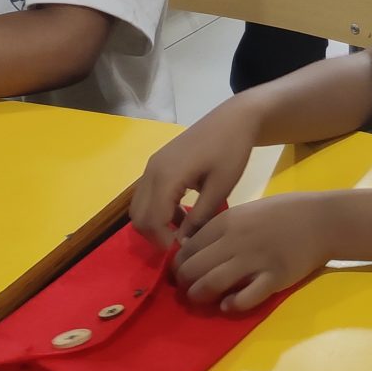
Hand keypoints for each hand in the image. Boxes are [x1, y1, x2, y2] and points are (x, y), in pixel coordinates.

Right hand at [129, 106, 257, 247]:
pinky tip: (183, 214)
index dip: (162, 241)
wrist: (233, 119)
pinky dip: (158, 209)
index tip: (182, 252)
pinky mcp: (158, 163)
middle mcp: (152, 171)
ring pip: (139, 205)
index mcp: (167, 176)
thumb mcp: (221, 187)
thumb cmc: (231, 150)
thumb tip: (185, 243)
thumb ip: (200, 216)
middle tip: (179, 246)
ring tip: (183, 232)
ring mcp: (152, 165)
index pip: (151, 220)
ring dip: (155, 222)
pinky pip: (147, 194)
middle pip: (138, 215)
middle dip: (154, 235)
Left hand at [171, 192, 329, 310]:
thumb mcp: (247, 211)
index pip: (187, 249)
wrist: (323, 220)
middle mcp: (236, 241)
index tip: (181, 273)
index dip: (178, 265)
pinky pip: (244, 299)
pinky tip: (230, 305)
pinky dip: (232, 305)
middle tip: (189, 290)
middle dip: (184, 284)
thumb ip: (222, 228)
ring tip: (203, 299)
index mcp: (227, 222)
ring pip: (211, 284)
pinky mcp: (274, 278)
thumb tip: (195, 249)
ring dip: (200, 296)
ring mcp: (255, 260)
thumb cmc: (285, 213)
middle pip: (192, 269)